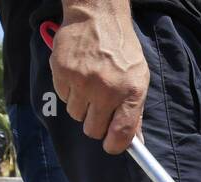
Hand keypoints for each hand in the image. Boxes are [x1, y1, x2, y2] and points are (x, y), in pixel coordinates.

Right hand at [51, 0, 150, 153]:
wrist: (97, 17)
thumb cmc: (121, 50)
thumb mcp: (138, 78)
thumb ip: (135, 111)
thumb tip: (136, 142)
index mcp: (129, 92)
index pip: (121, 134)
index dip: (114, 145)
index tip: (111, 144)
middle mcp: (106, 89)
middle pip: (93, 130)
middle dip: (96, 123)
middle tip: (98, 107)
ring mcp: (82, 81)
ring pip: (75, 115)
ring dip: (81, 105)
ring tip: (89, 84)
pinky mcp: (62, 72)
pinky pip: (63, 97)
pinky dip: (69, 90)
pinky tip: (78, 74)